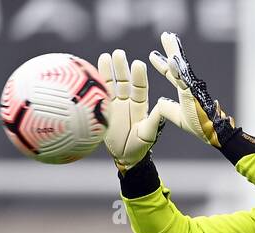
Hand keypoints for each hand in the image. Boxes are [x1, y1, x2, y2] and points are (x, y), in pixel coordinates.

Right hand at [97, 48, 168, 170]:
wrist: (124, 156)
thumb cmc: (139, 147)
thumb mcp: (148, 134)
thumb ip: (154, 120)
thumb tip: (162, 105)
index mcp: (140, 105)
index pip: (139, 87)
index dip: (138, 76)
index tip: (138, 64)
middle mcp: (127, 101)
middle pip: (124, 81)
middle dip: (122, 67)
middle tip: (119, 53)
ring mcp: (115, 104)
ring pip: (111, 84)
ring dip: (109, 70)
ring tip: (106, 56)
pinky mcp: (103, 109)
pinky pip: (100, 93)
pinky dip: (97, 82)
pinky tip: (92, 70)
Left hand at [148, 31, 241, 149]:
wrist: (215, 133)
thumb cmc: (202, 127)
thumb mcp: (178, 118)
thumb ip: (168, 109)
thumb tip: (159, 102)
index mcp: (185, 91)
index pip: (171, 74)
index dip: (162, 65)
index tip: (152, 55)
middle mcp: (189, 86)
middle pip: (176, 64)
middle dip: (170, 49)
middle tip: (165, 35)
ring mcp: (192, 88)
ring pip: (181, 66)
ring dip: (174, 51)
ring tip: (168, 37)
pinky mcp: (194, 93)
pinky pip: (184, 79)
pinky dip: (177, 69)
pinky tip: (171, 58)